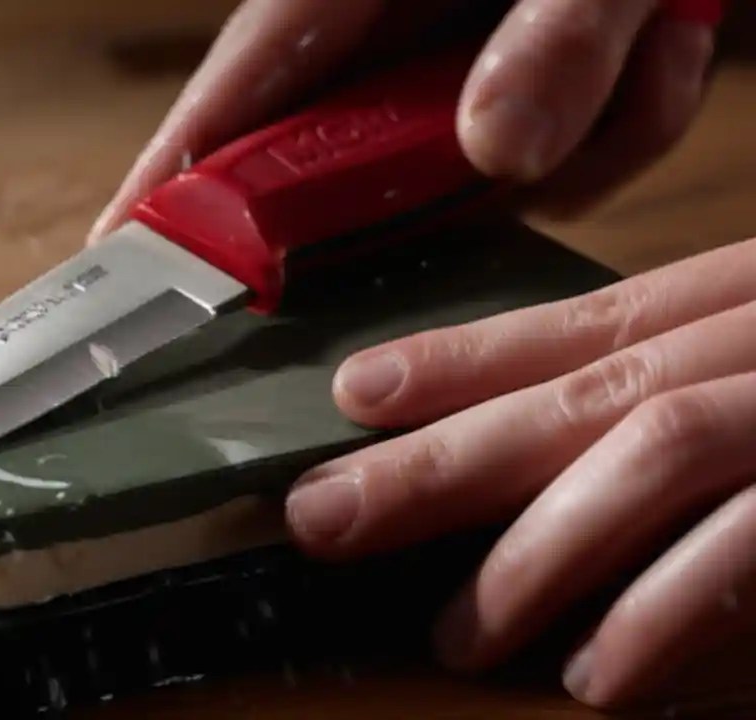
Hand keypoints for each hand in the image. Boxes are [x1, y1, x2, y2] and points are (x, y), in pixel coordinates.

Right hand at [86, 0, 720, 244]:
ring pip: (470, 189)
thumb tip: (498, 154)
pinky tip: (660, 42)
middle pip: (351, 172)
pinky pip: (549, 173)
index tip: (120, 259)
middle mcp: (381, 44)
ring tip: (646, 37)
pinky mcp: (506, 108)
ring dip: (579, 140)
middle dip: (452, 192)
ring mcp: (442, 83)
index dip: (171, 183)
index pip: (233, 96)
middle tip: (521, 159)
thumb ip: (555, 36)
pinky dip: (626, 126)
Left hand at [286, 236, 755, 708]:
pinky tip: (594, 672)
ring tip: (454, 638)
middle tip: (324, 516)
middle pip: (589, 386)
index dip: (464, 362)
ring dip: (533, 549)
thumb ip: (693, 388)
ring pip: (653, 450)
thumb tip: (549, 462)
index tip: (352, 392)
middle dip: (442, 458)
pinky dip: (664, 608)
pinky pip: (751, 542)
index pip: (592, 321)